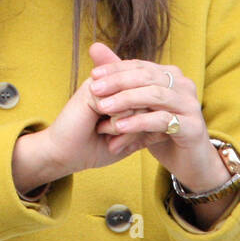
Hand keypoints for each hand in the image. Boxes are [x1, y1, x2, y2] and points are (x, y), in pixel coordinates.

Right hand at [12, 44, 150, 191]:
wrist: (65, 155)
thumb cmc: (95, 148)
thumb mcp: (128, 139)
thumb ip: (148, 129)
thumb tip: (175, 124)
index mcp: (122, 93)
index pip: (151, 99)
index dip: (148, 122)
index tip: (132, 141)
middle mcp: (113, 84)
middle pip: (148, 98)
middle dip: (140, 125)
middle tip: (118, 142)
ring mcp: (103, 85)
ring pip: (138, 101)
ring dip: (128, 126)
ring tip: (111, 139)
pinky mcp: (92, 91)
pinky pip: (122, 105)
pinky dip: (118, 125)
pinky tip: (104, 132)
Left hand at [87, 43, 227, 189]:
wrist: (189, 162)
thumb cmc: (161, 131)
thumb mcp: (139, 105)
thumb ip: (119, 77)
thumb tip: (94, 46)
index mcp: (172, 76)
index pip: (141, 66)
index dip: (116, 68)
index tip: (93, 75)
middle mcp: (184, 86)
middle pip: (148, 77)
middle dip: (118, 82)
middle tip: (94, 89)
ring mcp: (191, 105)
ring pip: (155, 95)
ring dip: (126, 100)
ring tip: (103, 107)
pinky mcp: (193, 127)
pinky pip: (163, 120)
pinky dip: (140, 122)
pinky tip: (121, 126)